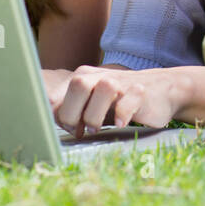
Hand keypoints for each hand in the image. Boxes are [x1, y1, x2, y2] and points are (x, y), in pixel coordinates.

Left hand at [50, 65, 180, 135]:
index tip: (67, 128)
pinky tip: (120, 124)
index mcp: (85, 77)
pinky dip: (122, 115)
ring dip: (96, 114)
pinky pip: (128, 102)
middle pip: (78, 85)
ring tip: (98, 128)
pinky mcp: (141, 92)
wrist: (161, 90)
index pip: (59, 93)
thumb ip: (71, 110)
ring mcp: (122, 82)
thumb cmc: (120, 102)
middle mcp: (101, 76)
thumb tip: (43, 121)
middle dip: (74, 112)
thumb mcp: (93, 104)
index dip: (58, 114)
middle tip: (80, 129)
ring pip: (104, 88)